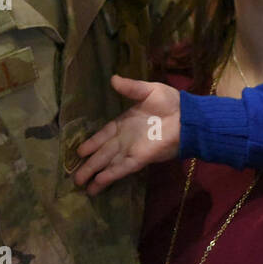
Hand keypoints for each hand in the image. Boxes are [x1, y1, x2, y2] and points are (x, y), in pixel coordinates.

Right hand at [72, 75, 180, 195]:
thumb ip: (130, 88)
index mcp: (124, 123)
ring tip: (81, 184)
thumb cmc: (170, 102)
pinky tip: (99, 182)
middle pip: (102, 154)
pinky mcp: (140, 159)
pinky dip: (110, 175)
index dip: (91, 143)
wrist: (188, 117)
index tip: (78, 152)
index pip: (103, 135)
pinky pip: (122, 167)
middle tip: (74, 176)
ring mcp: (132, 150)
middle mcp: (125, 139)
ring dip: (95, 174)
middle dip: (88, 164)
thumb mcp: (147, 90)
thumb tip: (113, 78)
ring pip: (108, 164)